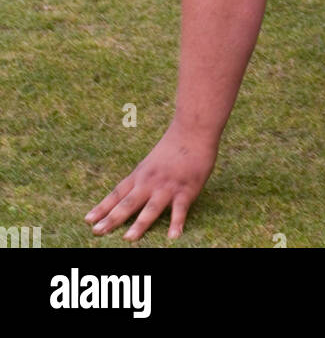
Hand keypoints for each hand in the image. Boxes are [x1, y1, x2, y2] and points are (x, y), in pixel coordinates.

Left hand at [84, 122, 217, 240]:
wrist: (194, 128)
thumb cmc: (175, 145)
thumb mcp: (152, 161)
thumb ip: (144, 178)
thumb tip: (132, 193)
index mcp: (141, 174)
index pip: (118, 193)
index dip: (103, 207)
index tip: (88, 220)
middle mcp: (150, 181)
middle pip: (128, 202)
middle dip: (112, 218)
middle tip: (97, 232)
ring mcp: (168, 186)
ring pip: (151, 208)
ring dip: (140, 224)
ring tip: (128, 238)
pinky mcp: (187, 188)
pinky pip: (180, 209)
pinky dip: (176, 223)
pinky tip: (172, 237)